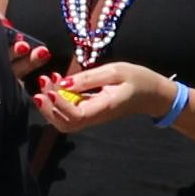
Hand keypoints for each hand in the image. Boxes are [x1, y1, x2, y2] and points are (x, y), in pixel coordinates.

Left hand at [38, 58, 179, 135]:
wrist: (152, 94)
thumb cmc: (137, 79)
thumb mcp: (116, 71)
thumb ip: (90, 78)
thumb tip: (64, 83)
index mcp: (104, 107)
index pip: (76, 116)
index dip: (59, 105)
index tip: (50, 88)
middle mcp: (95, 117)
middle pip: (64, 124)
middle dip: (48, 107)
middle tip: (42, 82)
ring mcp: (92, 117)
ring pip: (64, 122)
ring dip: (50, 105)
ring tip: (47, 80)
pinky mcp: (89, 112)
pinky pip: (69, 113)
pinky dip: (58, 101)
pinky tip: (56, 82)